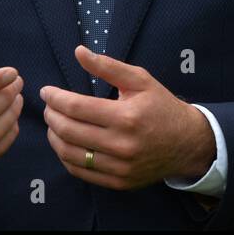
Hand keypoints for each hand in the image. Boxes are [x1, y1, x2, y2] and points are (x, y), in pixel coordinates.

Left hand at [40, 45, 215, 189]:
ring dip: (54, 137)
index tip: (46, 91)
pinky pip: (81, 172)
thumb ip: (108, 66)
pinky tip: (66, 143)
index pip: (76, 108)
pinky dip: (66, 157)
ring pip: (70, 154)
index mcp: (126, 117)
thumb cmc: (161, 106)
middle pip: (68, 132)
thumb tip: (78, 52)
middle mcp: (121, 145)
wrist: (187, 143)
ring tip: (54, 123)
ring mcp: (119, 167)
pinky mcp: (118, 182)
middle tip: (48, 106)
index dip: (55, 98)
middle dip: (51, 116)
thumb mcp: (140, 80)